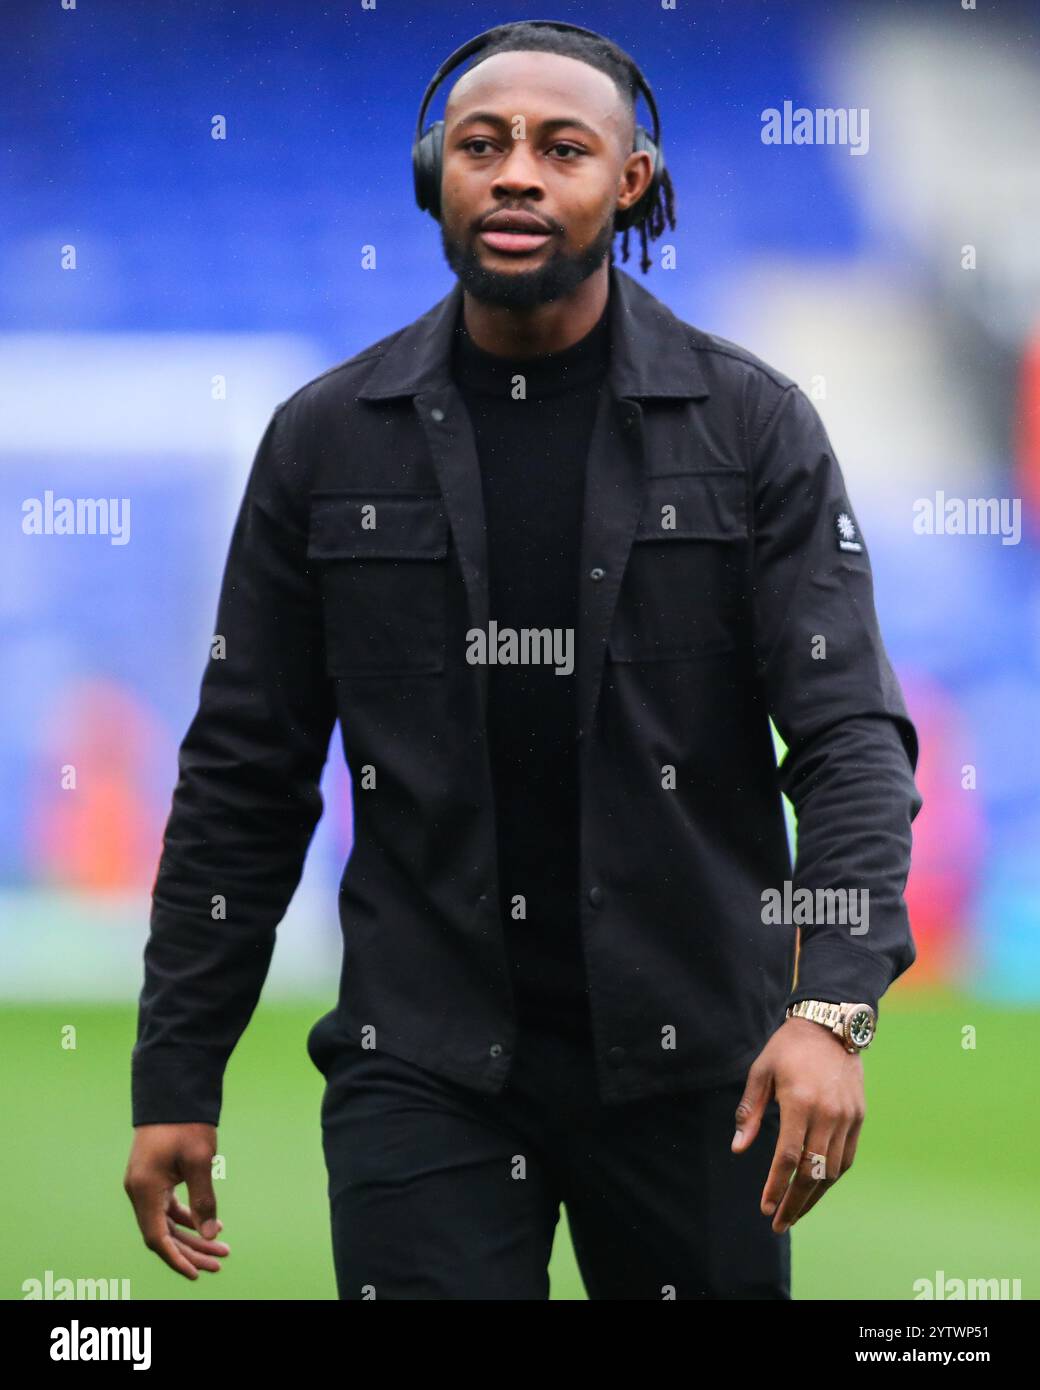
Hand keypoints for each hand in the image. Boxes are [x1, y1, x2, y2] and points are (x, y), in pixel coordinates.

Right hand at [124, 1123, 229, 1279]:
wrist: (172, 1090)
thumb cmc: (186, 1122)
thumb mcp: (200, 1160)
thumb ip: (204, 1200)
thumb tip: (210, 1236)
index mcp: (144, 1189)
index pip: (157, 1238)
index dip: (177, 1258)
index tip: (196, 1274)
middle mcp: (138, 1191)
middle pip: (163, 1234)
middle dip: (191, 1251)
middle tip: (220, 1262)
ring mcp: (144, 1184)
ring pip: (166, 1222)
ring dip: (192, 1236)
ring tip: (222, 1248)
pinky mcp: (153, 1177)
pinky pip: (167, 1208)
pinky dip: (187, 1218)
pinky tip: (210, 1224)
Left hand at [731, 1015, 864, 1233]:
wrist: (831, 1025)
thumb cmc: (788, 1047)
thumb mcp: (761, 1071)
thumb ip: (749, 1111)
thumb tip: (738, 1147)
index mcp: (801, 1102)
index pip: (788, 1157)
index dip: (776, 1185)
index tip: (765, 1206)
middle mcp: (828, 1114)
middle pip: (813, 1172)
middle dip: (794, 1202)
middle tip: (778, 1224)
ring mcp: (847, 1118)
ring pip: (832, 1170)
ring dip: (814, 1196)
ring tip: (796, 1212)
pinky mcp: (859, 1117)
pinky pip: (847, 1157)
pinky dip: (832, 1177)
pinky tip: (817, 1188)